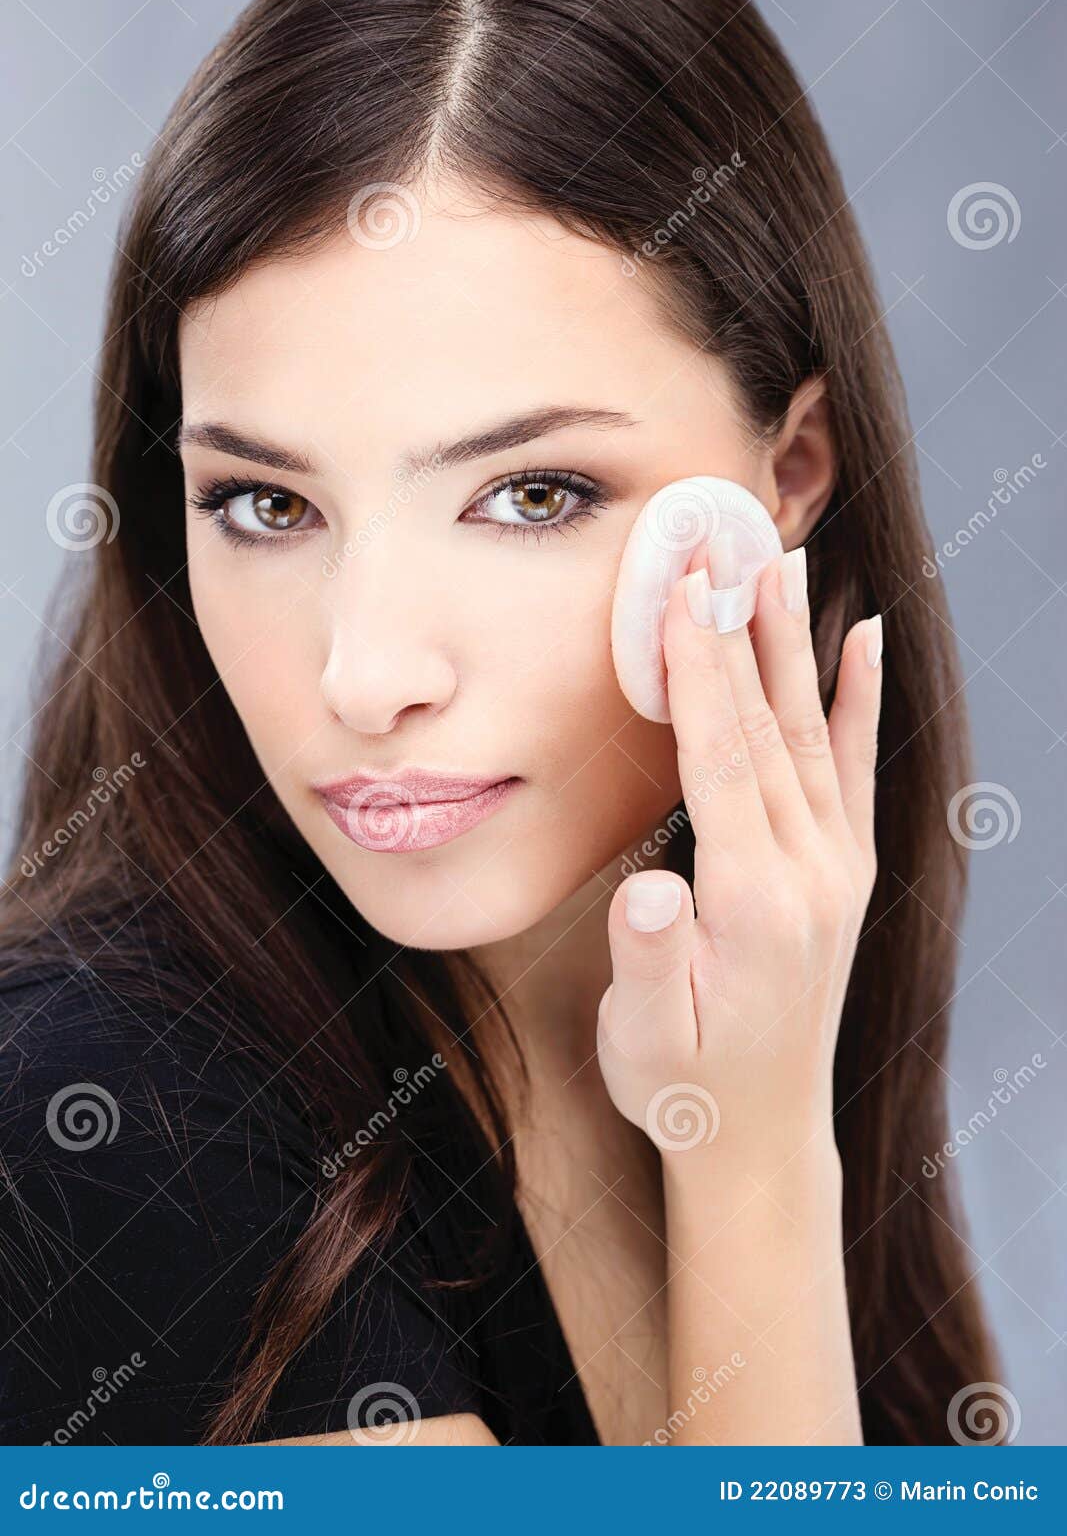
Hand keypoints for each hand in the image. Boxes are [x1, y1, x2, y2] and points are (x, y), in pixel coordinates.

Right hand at [597, 540, 881, 1174]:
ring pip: (809, 732)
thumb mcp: (645, 1042)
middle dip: (737, 626)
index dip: (698, 667)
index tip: (679, 584)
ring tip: (775, 558)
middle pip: (768, 724)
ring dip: (791, 641)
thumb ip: (650, 963)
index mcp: (754, 902)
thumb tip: (652, 890)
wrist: (760, 1139)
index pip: (722, 757)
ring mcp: (836, 868)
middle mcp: (811, 872)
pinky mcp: (844, 871)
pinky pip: (851, 768)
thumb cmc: (682, 1087)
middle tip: (716, 537)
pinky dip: (856, 699)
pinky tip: (862, 640)